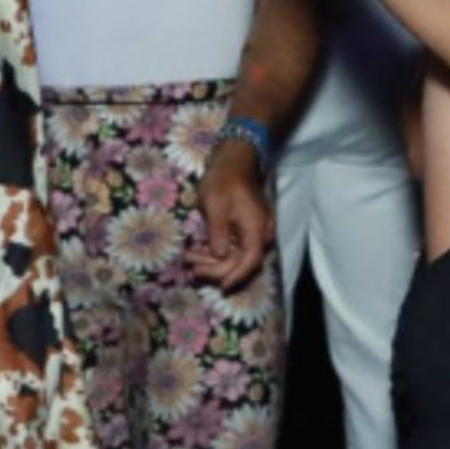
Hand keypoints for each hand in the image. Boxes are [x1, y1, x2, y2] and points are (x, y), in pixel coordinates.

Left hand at [191, 136, 276, 289]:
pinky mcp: (247, 230)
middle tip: (190, 266)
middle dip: (216, 268)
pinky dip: (218, 251)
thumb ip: (218, 232)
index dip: (237, 276)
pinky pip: (236, 247)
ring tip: (188, 258)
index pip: (251, 261)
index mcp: (256, 228)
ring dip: (213, 260)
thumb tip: (220, 255)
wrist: (234, 161)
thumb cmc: (223, 180)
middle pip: (242, 261)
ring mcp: (255, 232)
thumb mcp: (215, 205)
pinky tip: (198, 251)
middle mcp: (261, 234)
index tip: (222, 287)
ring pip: (237, 256)